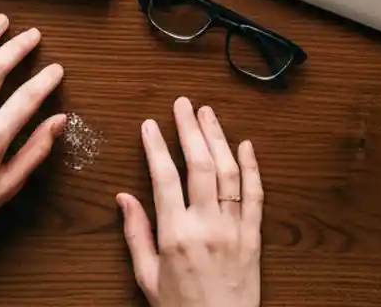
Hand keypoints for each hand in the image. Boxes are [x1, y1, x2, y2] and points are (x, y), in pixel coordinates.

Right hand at [117, 98, 262, 306]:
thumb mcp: (147, 277)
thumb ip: (136, 234)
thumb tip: (124, 198)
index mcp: (175, 235)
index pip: (164, 178)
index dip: (156, 146)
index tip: (150, 124)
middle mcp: (207, 226)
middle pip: (200, 165)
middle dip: (190, 129)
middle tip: (183, 104)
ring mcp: (234, 230)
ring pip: (229, 173)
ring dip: (219, 138)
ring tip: (208, 114)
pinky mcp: (254, 237)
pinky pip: (257, 196)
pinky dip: (253, 168)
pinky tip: (246, 145)